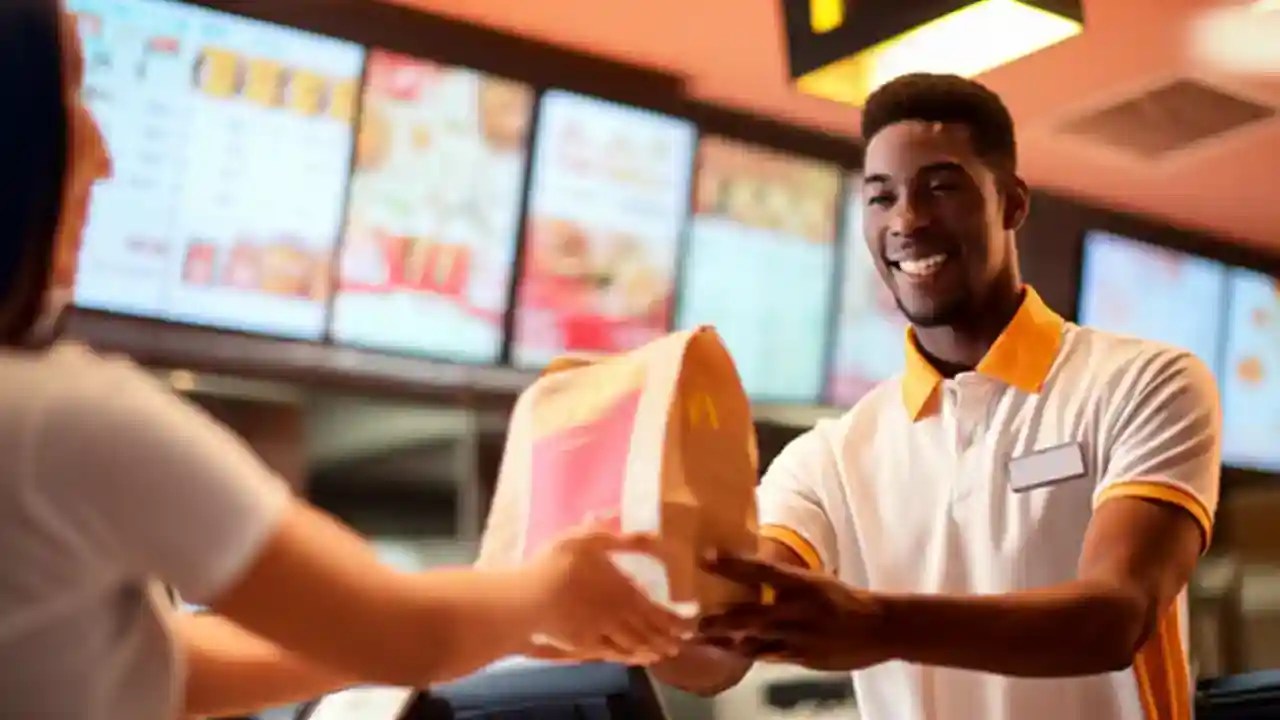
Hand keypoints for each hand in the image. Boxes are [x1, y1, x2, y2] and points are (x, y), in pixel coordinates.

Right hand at [522, 519, 692, 664]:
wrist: (528, 597)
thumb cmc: (557, 563)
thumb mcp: (588, 539)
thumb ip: (619, 538)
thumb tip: (652, 534)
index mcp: (622, 591)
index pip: (656, 610)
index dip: (674, 621)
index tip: (689, 626)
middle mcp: (617, 616)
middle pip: (647, 631)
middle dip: (666, 639)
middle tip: (680, 645)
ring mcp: (600, 632)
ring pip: (632, 644)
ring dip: (650, 649)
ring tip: (662, 654)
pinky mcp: (583, 643)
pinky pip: (611, 653)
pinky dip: (626, 657)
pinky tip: (632, 657)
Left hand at [697, 552, 891, 671]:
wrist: (878, 627)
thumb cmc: (842, 599)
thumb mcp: (814, 581)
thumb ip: (784, 580)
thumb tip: (752, 567)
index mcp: (802, 583)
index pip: (760, 569)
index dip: (731, 564)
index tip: (705, 557)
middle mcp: (797, 610)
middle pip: (750, 614)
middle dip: (719, 619)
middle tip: (694, 620)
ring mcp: (798, 637)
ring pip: (754, 640)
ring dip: (726, 640)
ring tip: (701, 639)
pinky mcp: (801, 657)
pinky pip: (768, 656)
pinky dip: (748, 653)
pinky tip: (730, 651)